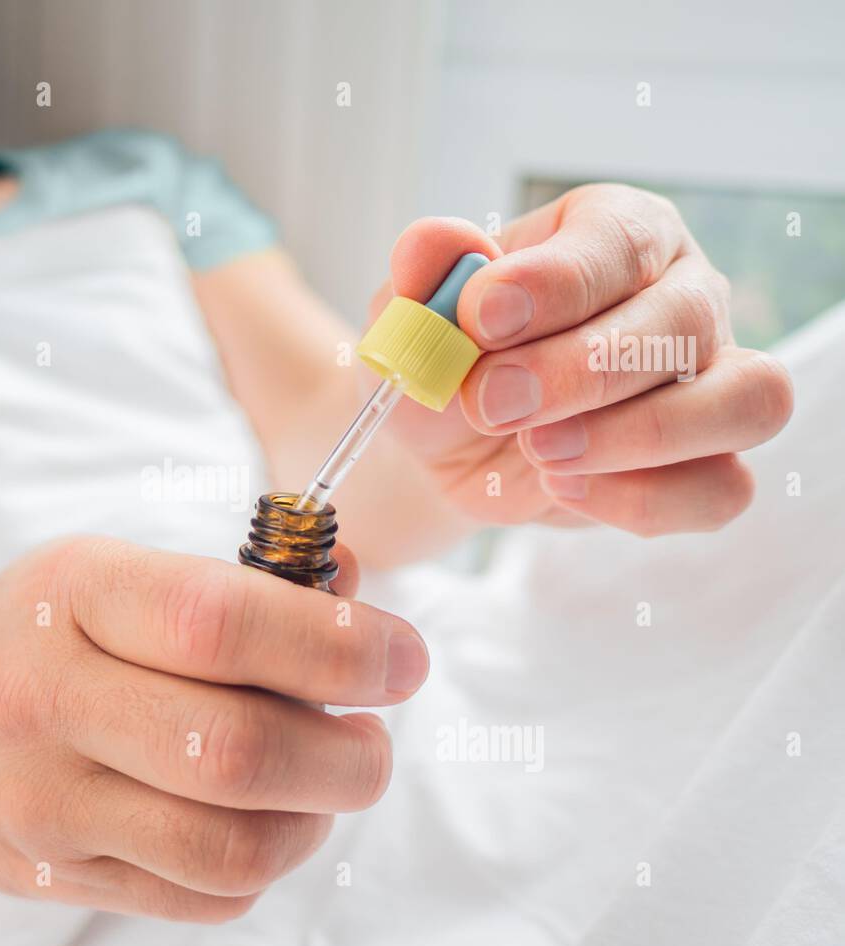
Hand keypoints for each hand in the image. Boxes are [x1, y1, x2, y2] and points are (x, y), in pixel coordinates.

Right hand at [0, 537, 426, 922]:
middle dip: (348, 753)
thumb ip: (238, 580)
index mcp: (73, 593)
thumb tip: (358, 592)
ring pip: (229, 846)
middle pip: (236, 751)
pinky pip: (202, 896)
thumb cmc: (37, 635)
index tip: (403, 658)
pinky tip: (259, 819)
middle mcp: (44, 698)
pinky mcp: (55, 876)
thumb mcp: (113, 573)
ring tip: (322, 783)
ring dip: (314, 820)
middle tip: (372, 738)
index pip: (220, 622)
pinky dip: (262, 864)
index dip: (338, 645)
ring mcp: (42, 802)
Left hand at [374, 185, 793, 534]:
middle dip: (580, 369)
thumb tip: (435, 244)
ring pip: (744, 400)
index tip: (482, 317)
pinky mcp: (705, 465)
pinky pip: (722, 489)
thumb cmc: (446, 358)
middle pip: (684, 321)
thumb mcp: (414, 313)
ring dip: (639, 434)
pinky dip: (643, 500)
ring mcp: (711, 382)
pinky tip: (563, 489)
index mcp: (619, 232)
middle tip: (491, 402)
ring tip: (538, 449)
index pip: (621, 240)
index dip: (556, 283)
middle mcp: (684, 295)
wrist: (447, 441)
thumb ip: (424, 273)